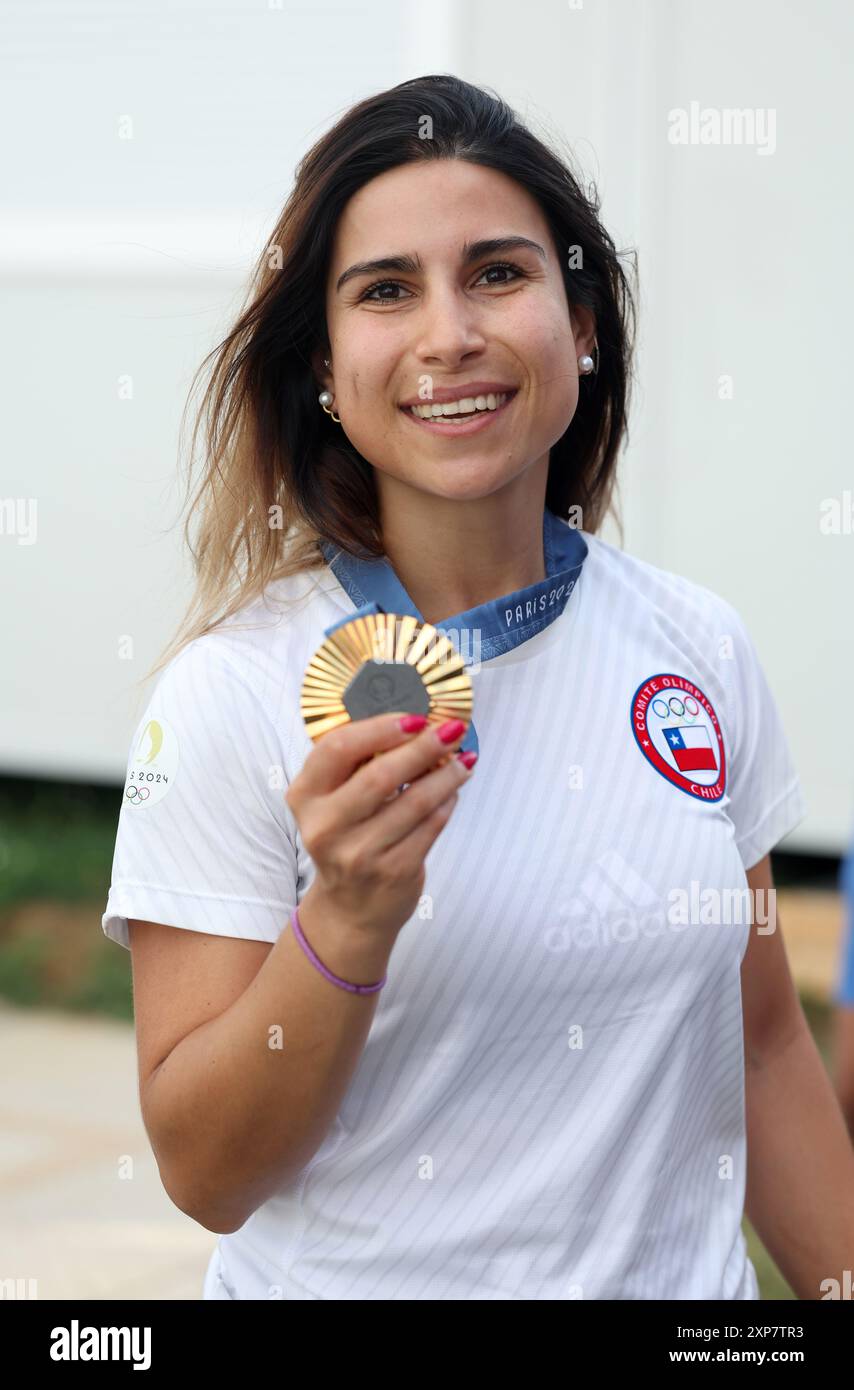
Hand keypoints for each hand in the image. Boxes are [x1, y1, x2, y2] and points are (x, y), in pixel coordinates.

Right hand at [284, 713, 475, 939]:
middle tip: (451, 730)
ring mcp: (359, 853)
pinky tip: (454, 789)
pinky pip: (431, 826)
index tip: (414, 717)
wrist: (351, 908)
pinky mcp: (393, 872)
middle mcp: (325, 826)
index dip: (379, 728)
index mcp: (305, 796)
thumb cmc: (346, 838)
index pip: (337, 748)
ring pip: (415, 801)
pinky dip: (447, 802)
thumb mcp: (332, 801)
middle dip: (423, 747)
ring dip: (446, 774)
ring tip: (464, 759)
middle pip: (380, 775)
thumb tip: (411, 722)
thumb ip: (357, 763)